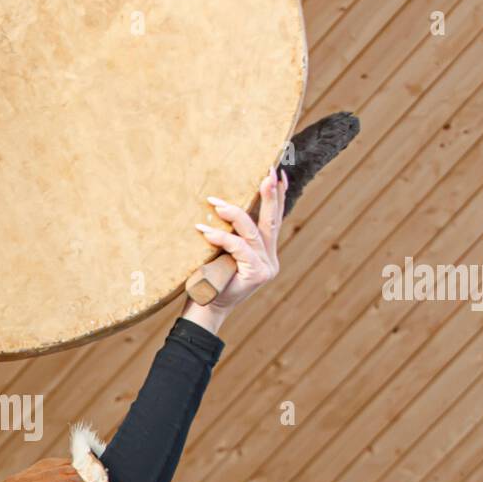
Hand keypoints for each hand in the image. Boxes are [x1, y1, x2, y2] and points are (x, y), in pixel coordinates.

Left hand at [181, 167, 285, 330]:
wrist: (204, 309)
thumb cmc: (208, 278)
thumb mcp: (221, 251)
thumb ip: (231, 234)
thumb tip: (222, 202)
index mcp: (264, 252)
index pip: (273, 219)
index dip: (278, 196)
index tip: (279, 173)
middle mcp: (269, 258)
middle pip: (272, 221)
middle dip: (270, 195)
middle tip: (269, 172)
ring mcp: (266, 267)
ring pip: (253, 232)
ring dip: (233, 214)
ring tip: (214, 202)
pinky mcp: (257, 274)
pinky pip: (239, 248)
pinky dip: (222, 237)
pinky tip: (204, 230)